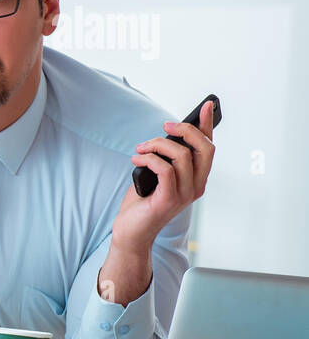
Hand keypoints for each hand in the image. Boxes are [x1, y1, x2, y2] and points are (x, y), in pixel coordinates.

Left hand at [99, 100, 216, 303]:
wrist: (130, 232)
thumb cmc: (142, 202)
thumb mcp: (156, 174)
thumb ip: (166, 158)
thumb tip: (166, 135)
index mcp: (196, 178)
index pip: (208, 147)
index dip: (208, 125)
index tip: (206, 105)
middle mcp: (196, 186)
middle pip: (204, 148)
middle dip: (185, 130)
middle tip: (163, 127)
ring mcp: (185, 194)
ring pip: (182, 155)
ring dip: (157, 145)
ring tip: (140, 148)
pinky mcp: (168, 199)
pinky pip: (165, 169)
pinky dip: (149, 158)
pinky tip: (136, 158)